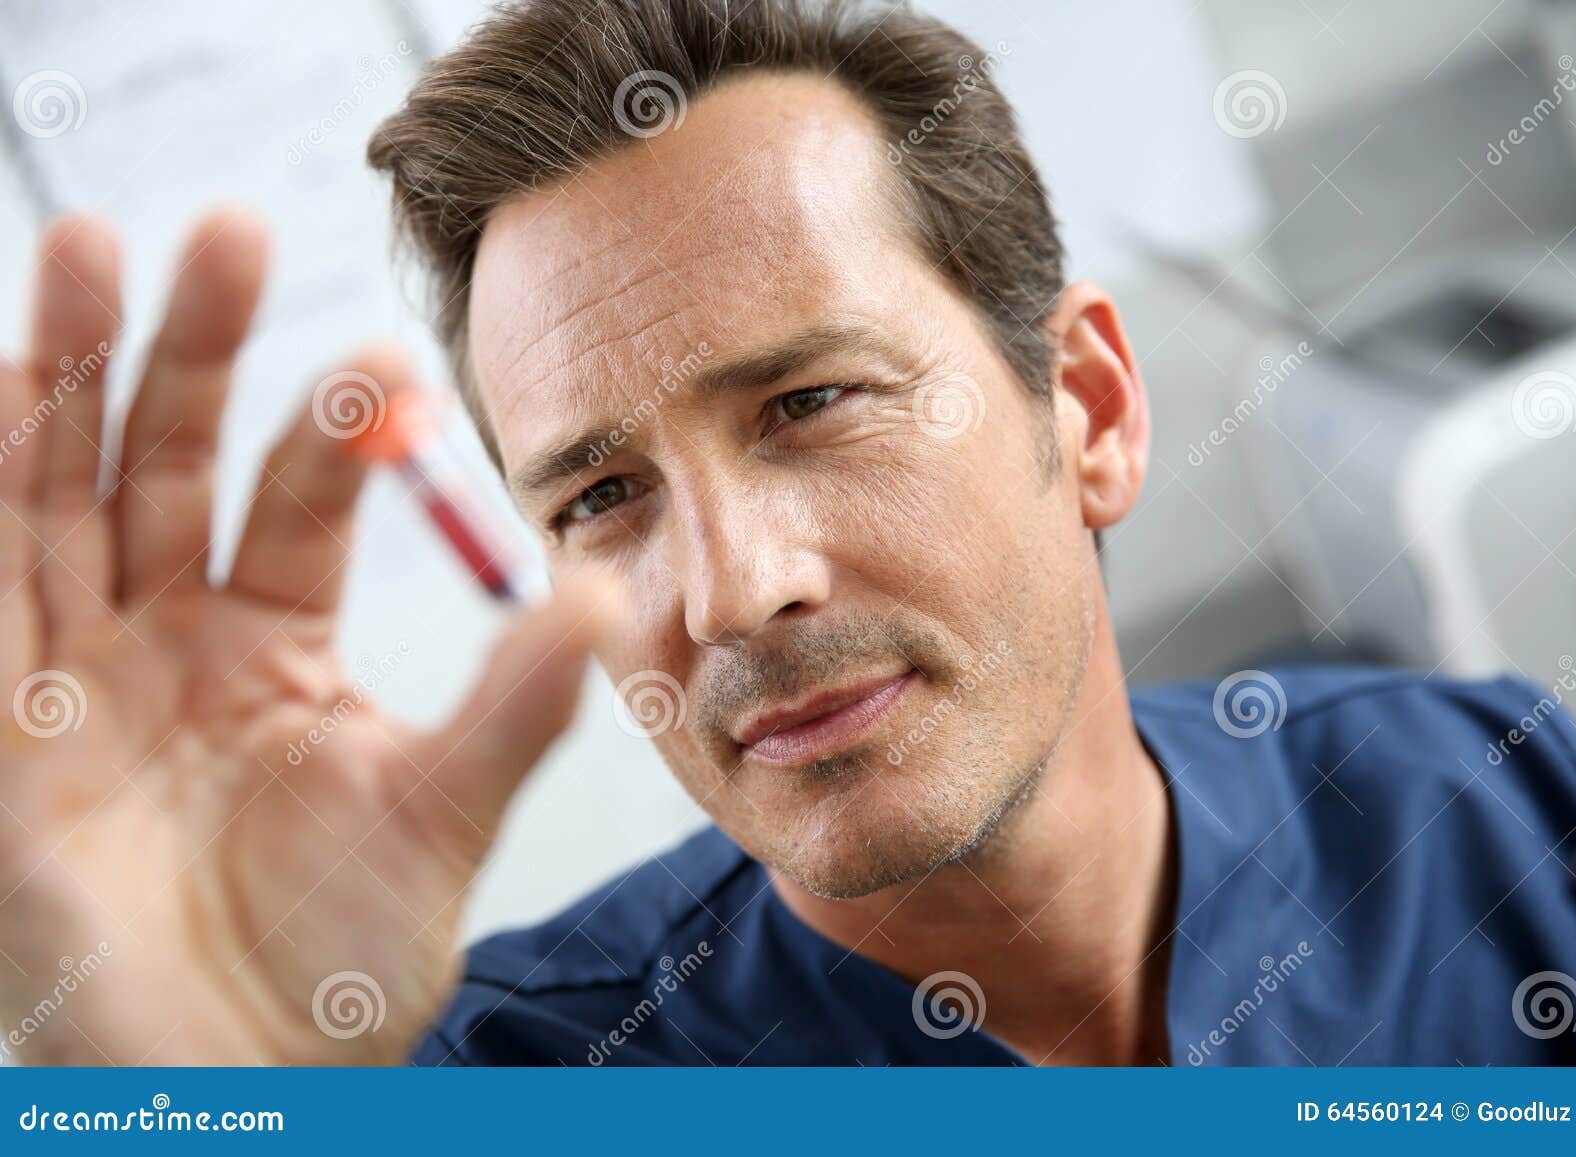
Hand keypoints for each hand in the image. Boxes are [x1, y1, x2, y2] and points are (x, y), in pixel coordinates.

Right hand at [0, 208, 613, 1063]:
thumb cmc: (339, 968)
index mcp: (271, 648)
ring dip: (69, 374)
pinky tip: (12, 386)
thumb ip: (510, 708)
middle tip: (226, 228)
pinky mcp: (9, 736)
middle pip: (164, 462)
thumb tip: (600, 598)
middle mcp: (167, 643)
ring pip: (60, 496)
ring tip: (98, 245)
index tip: (392, 357)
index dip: (332, 425)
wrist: (249, 1086)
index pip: (293, 501)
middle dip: (187, 348)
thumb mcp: (438, 815)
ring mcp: (77, 682)